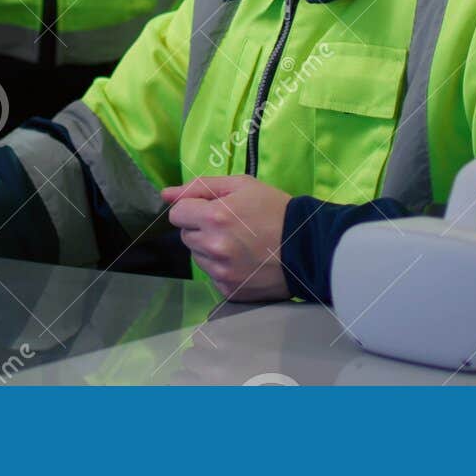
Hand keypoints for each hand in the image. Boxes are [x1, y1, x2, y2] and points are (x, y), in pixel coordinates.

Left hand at [162, 175, 291, 300]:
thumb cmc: (275, 210)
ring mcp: (221, 272)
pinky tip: (244, 260)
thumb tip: (166, 194)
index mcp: (213, 218)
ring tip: (240, 243)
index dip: (194, 208)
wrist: (309, 246)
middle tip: (232, 225)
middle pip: (186, 236)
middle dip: (202, 228)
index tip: (214, 209)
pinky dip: (222, 268)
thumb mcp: (241, 185)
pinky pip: (212, 276)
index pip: (177, 214)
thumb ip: (200, 186)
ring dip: (210, 249)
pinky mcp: (229, 291)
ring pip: (197, 257)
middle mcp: (213, 248)